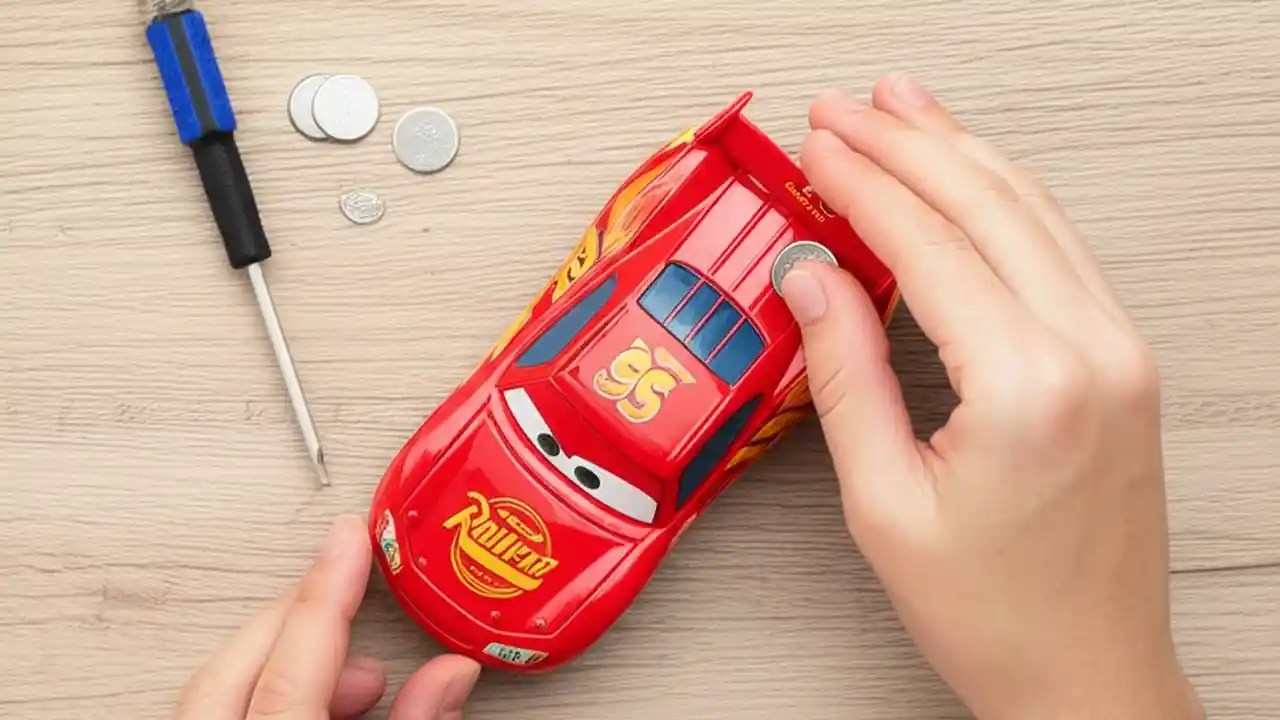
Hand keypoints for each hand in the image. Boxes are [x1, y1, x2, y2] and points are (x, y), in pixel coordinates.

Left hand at [172, 515, 480, 719]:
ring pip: (218, 692)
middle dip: (301, 620)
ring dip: (287, 664)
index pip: (293, 667)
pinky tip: (323, 705)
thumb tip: (450, 674)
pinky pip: (217, 717)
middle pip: (236, 668)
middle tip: (354, 591)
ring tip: (361, 679)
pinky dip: (266, 696)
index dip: (326, 593)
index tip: (349, 535)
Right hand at [780, 74, 1203, 718]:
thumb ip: (844, 374)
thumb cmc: (993, 613)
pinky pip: (1059, 249)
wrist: (1088, 674)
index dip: (862, 182)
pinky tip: (969, 178)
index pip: (929, 244)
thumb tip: (811, 276)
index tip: (815, 143)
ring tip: (904, 109)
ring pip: (1034, 211)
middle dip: (907, 142)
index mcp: (1028, 386)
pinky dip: (1005, 200)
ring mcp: (1119, 351)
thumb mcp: (883, 503)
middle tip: (845, 108)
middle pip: (988, 204)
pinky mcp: (1123, 362)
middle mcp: (1092, 351)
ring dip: (962, 152)